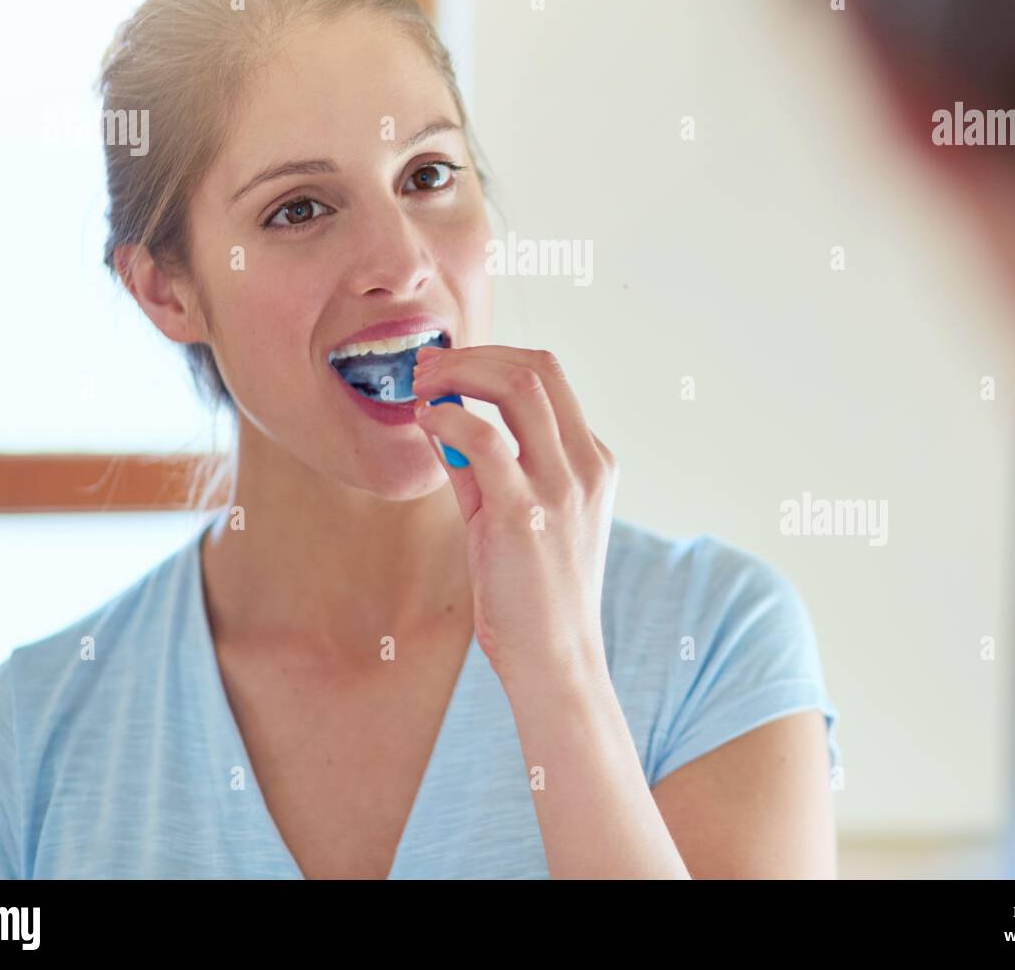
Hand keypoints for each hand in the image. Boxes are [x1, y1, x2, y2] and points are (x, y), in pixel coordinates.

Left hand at [411, 345, 618, 689]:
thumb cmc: (534, 593)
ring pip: (519, 385)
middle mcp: (585, 465)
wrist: (557, 660)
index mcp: (592, 461)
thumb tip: (443, 419)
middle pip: (537, 367)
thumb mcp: (516, 514)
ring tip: (423, 384)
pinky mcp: (524, 512)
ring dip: (461, 371)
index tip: (449, 365)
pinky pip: (486, 439)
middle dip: (475, 353)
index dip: (492, 358)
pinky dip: (450, 417)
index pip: (549, 377)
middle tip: (428, 365)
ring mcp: (561, 486)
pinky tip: (426, 420)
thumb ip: (486, 467)